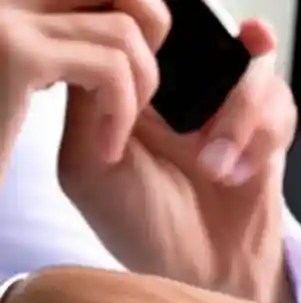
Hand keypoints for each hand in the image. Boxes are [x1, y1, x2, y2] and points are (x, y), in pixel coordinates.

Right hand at [0, 0, 168, 183]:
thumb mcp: (18, 70)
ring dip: (140, 91)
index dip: (134, 20)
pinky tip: (107, 149)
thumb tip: (123, 24)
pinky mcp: (17, 56)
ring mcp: (4, 16)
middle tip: (137, 99)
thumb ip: (59, 38)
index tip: (128, 76)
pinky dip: (122, 114)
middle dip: (147, 42)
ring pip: (123, 32)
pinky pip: (110, 71)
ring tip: (114, 133)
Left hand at [57, 16, 298, 302]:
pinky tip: (238, 173)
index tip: (158, 42)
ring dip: (240, 115)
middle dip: (215, 57)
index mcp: (130, 91)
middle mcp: (181, 92)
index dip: (157, 25)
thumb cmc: (141, 230)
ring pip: (250, 67)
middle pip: (209, 34)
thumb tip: (109, 53)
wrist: (202, 275)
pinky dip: (263, 137)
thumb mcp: (89, 170)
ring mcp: (227, 109)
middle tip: (208, 84)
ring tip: (216, 167)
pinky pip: (280, 104)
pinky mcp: (266, 130)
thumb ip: (90, 106)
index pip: (145, 31)